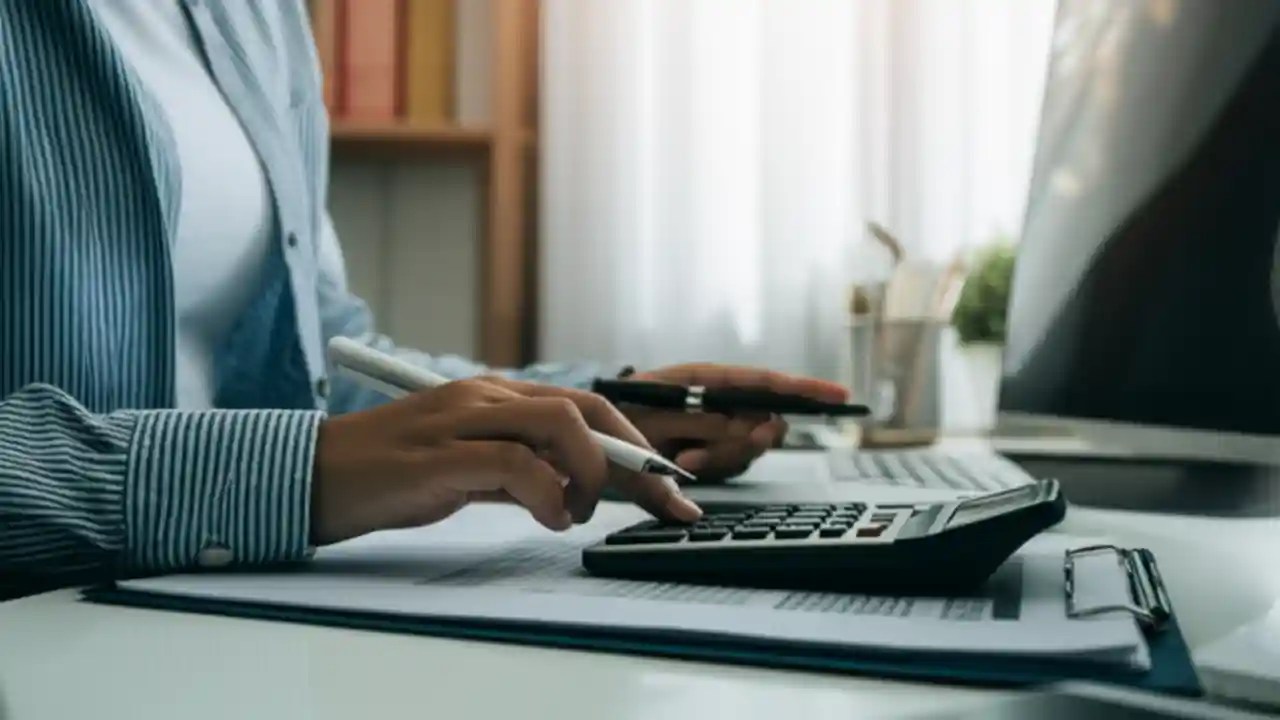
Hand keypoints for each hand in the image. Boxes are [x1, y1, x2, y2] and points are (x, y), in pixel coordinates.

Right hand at [311, 378, 701, 545]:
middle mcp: (486, 397)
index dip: (633, 445)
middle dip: (635, 456)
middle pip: (586, 407)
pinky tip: (548, 517)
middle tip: (659, 500)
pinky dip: (547, 492)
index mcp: (495, 397)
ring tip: (579, 512)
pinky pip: (516, 463)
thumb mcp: (467, 472)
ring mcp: (464, 419)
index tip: (666, 486)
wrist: (314, 475)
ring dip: (590, 471)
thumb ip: (518, 475)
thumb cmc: (390, 476)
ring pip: (560, 422)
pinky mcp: (442, 453)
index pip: (584, 407)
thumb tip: (572, 493)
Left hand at [622, 364, 847, 479]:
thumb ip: (705, 421)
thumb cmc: (619, 409)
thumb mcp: (657, 412)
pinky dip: (708, 466)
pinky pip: (727, 464)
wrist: (590, 431)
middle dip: (749, 437)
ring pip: (748, 446)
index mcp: (710, 378)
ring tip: (680, 457)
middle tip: (727, 445)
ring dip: (721, 456)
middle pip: (765, 419)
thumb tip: (751, 427)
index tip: (838, 396)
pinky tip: (679, 462)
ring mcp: (716, 428)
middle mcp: (720, 401)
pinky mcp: (709, 452)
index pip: (767, 381)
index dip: (806, 388)